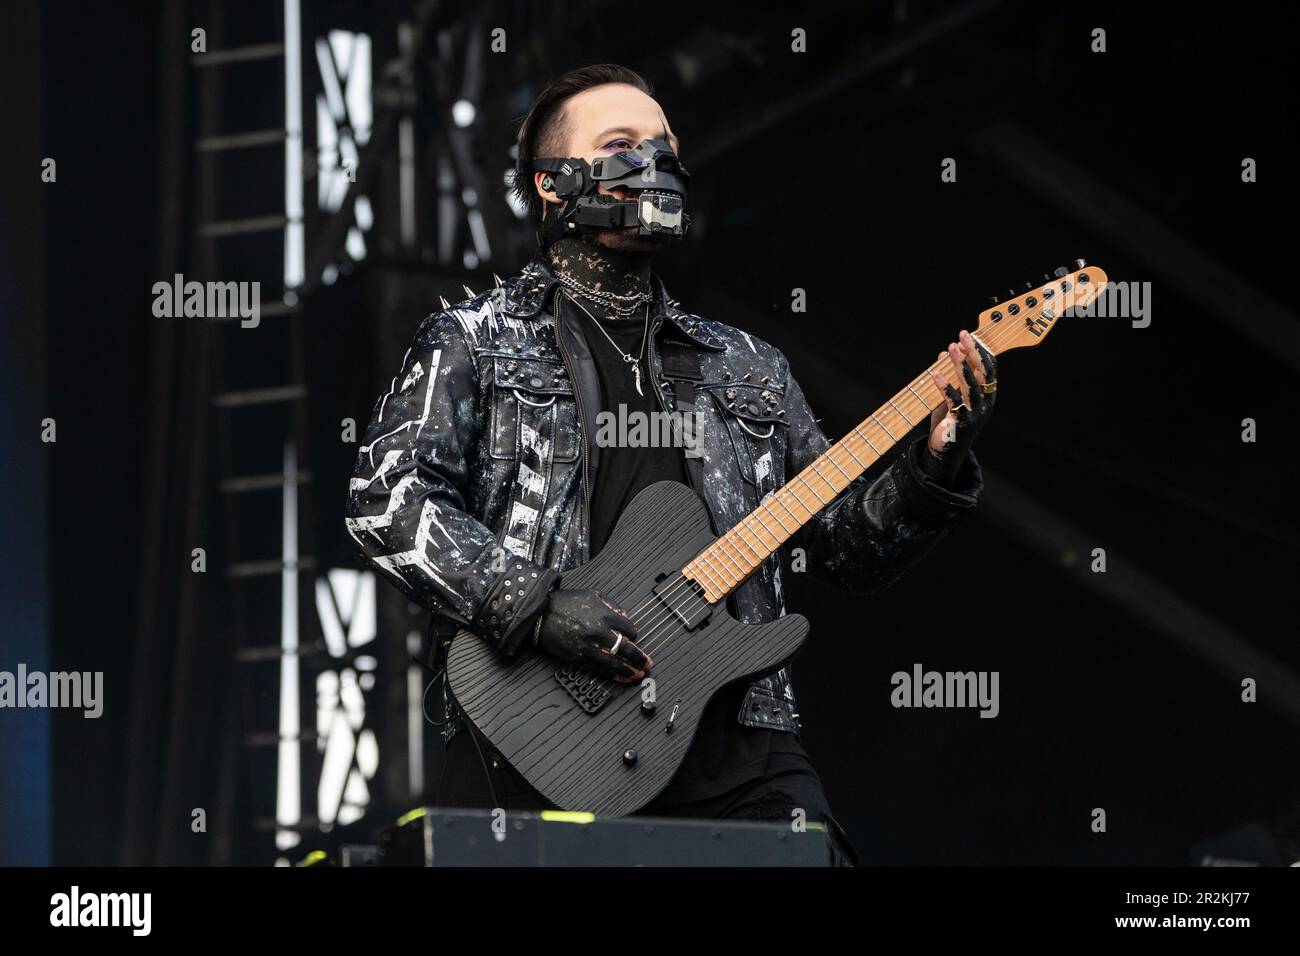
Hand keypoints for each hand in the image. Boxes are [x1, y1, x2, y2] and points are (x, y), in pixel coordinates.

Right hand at [533, 588, 652, 682]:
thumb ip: (612, 606)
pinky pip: (600, 669)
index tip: (632, 637)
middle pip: (626, 648)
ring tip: (638, 674)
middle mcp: (598, 631)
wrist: (540, 614)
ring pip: (615, 663)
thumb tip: (625, 618)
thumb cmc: (565, 603)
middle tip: (648, 664)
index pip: (629, 629)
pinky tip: (622, 678)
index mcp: (603, 614)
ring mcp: (588, 647)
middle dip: (639, 658)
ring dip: (629, 670)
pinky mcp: (579, 658)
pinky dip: (614, 675)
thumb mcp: (592, 595)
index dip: (633, 634)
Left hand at [923, 329, 996, 483]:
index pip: (989, 368)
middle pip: (983, 373)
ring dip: (961, 365)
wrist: (945, 452)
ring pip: (971, 385)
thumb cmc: (948, 421)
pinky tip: (936, 374)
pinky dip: (945, 387)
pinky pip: (954, 402)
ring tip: (952, 349)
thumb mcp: (948, 395)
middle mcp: (985, 403)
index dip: (979, 350)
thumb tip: (945, 352)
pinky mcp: (963, 423)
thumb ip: (949, 374)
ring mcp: (976, 414)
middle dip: (973, 352)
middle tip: (961, 336)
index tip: (966, 335)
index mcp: (986, 395)